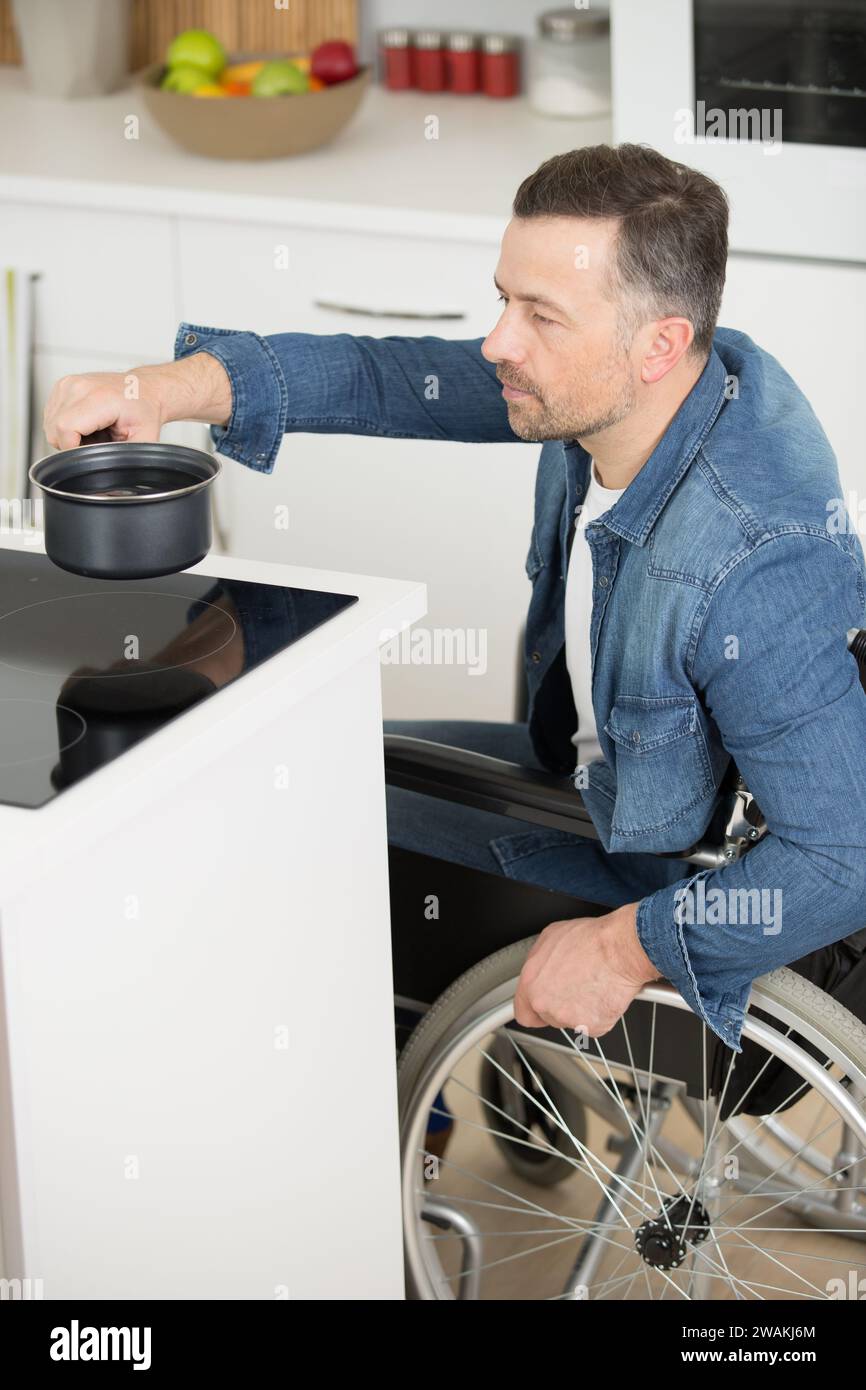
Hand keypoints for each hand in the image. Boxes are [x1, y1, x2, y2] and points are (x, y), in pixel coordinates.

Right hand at [43, 353, 231, 451]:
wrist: (143, 388)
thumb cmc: (144, 410)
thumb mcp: (144, 441)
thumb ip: (125, 461)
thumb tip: (114, 486)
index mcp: (100, 398)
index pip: (64, 429)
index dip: (72, 449)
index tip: (89, 453)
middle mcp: (80, 387)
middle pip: (54, 430)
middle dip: (72, 445)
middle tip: (98, 441)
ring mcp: (69, 384)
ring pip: (50, 425)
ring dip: (69, 434)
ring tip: (94, 430)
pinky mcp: (62, 385)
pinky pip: (52, 415)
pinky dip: (67, 424)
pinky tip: (87, 421)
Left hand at [512, 902, 661, 1037]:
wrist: (620, 949)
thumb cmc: (592, 939)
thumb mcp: (552, 937)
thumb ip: (540, 962)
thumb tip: (543, 969)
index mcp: (532, 983)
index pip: (523, 1012)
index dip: (535, 1011)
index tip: (543, 1008)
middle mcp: (545, 1003)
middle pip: (549, 1017)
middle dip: (562, 1006)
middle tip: (578, 987)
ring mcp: (567, 1018)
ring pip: (572, 1021)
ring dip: (581, 1009)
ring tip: (594, 985)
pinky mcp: (591, 1027)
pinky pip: (594, 1025)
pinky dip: (601, 1014)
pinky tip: (604, 994)